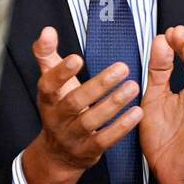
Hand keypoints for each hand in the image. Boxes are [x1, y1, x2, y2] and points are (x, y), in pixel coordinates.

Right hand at [20, 26, 142, 183]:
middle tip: (122, 68)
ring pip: (91, 121)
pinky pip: (105, 139)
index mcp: (48, 98)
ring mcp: (72, 136)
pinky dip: (121, 126)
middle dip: (98, 85)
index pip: (49, 85)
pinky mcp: (89, 150)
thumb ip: (47, 54)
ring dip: (113, 104)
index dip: (61, 73)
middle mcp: (57, 118)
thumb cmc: (59, 107)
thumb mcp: (50, 82)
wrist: (58, 153)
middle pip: (75, 102)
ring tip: (132, 87)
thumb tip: (47, 30)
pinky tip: (136, 112)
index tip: (78, 58)